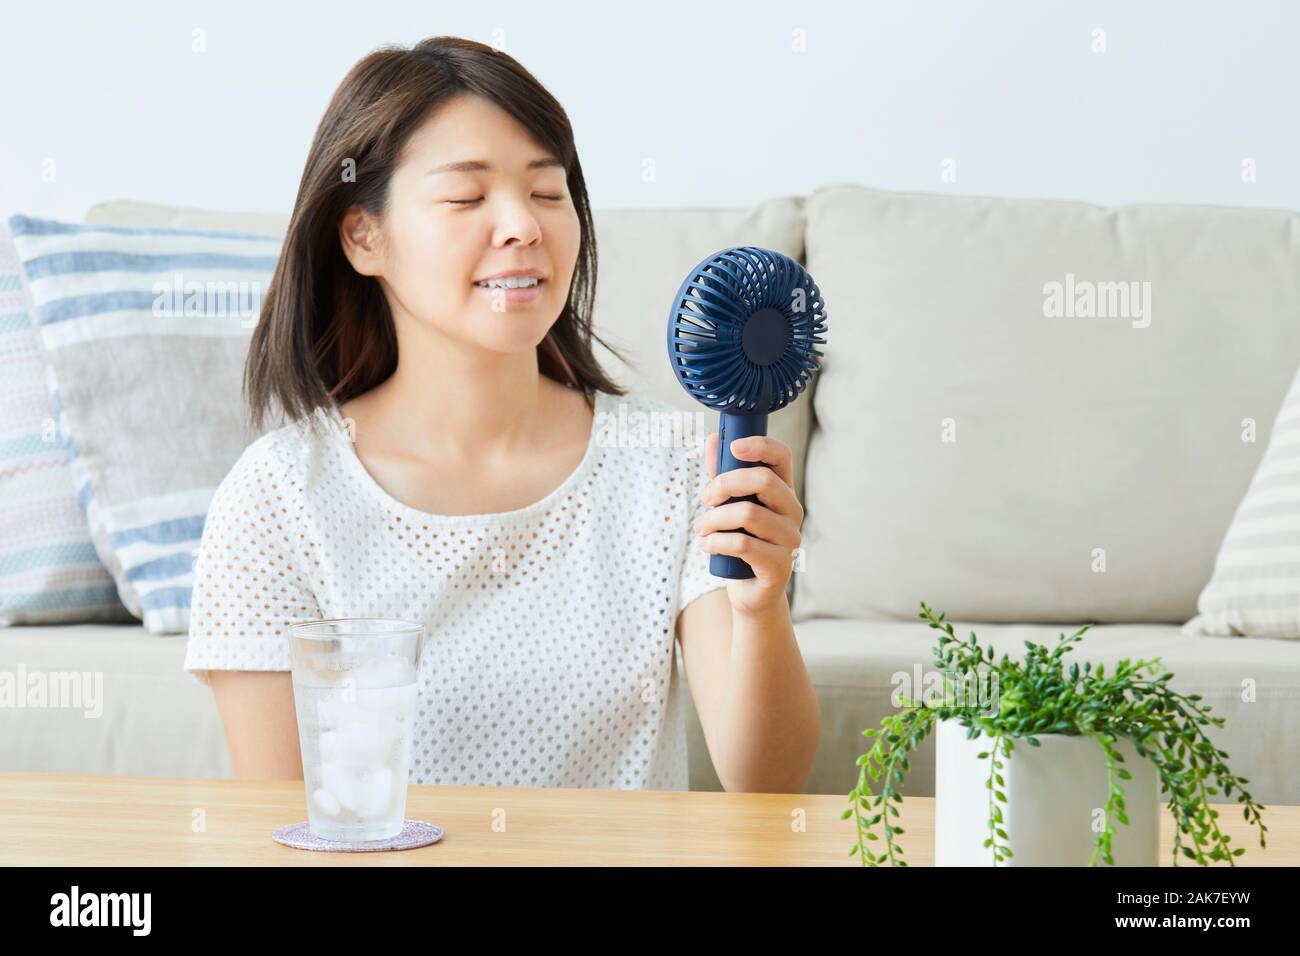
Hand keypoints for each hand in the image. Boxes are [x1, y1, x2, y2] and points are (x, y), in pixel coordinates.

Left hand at [692, 432, 803, 619]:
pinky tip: (707, 545)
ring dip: (713, 520)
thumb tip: (712, 439)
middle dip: (725, 484)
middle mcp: (793, 512)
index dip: (760, 446)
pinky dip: (717, 542)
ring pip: (748, 514)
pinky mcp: (780, 564)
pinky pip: (743, 544)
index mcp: (783, 492)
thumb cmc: (742, 545)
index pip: (782, 457)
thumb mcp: (730, 507)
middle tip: (705, 498)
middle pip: (764, 481)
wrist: (752, 594)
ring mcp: (790, 539)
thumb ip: (723, 476)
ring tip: (700, 530)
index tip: (733, 447)